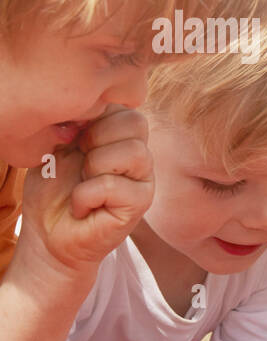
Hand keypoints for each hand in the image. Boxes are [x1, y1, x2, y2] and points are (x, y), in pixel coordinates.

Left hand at [18, 106, 153, 275]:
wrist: (48, 234)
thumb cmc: (53, 191)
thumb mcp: (59, 146)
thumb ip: (79, 124)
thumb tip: (92, 108)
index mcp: (122, 137)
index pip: (124, 107)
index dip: (93, 117)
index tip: (73, 141)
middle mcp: (139, 156)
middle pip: (135, 123)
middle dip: (95, 138)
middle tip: (80, 162)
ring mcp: (144, 180)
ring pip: (133, 152)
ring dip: (94, 167)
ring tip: (83, 183)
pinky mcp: (140, 205)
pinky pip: (114, 185)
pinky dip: (85, 195)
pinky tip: (81, 206)